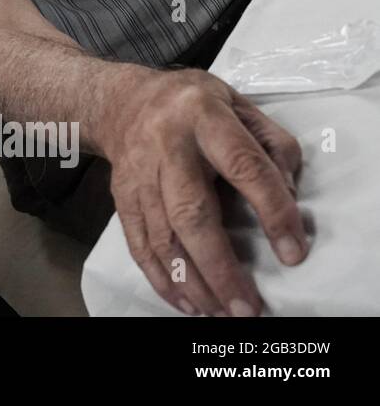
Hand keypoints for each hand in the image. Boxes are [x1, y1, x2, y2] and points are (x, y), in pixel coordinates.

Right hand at [100, 68, 306, 316]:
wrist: (121, 102)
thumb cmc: (191, 105)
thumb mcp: (239, 104)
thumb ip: (271, 144)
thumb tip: (288, 194)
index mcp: (204, 117)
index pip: (244, 166)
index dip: (272, 210)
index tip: (292, 251)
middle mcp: (166, 146)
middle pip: (190, 213)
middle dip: (220, 266)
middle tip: (246, 306)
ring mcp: (138, 173)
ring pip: (162, 236)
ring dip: (191, 281)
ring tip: (219, 311)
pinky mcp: (121, 195)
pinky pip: (139, 242)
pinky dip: (160, 277)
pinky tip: (184, 301)